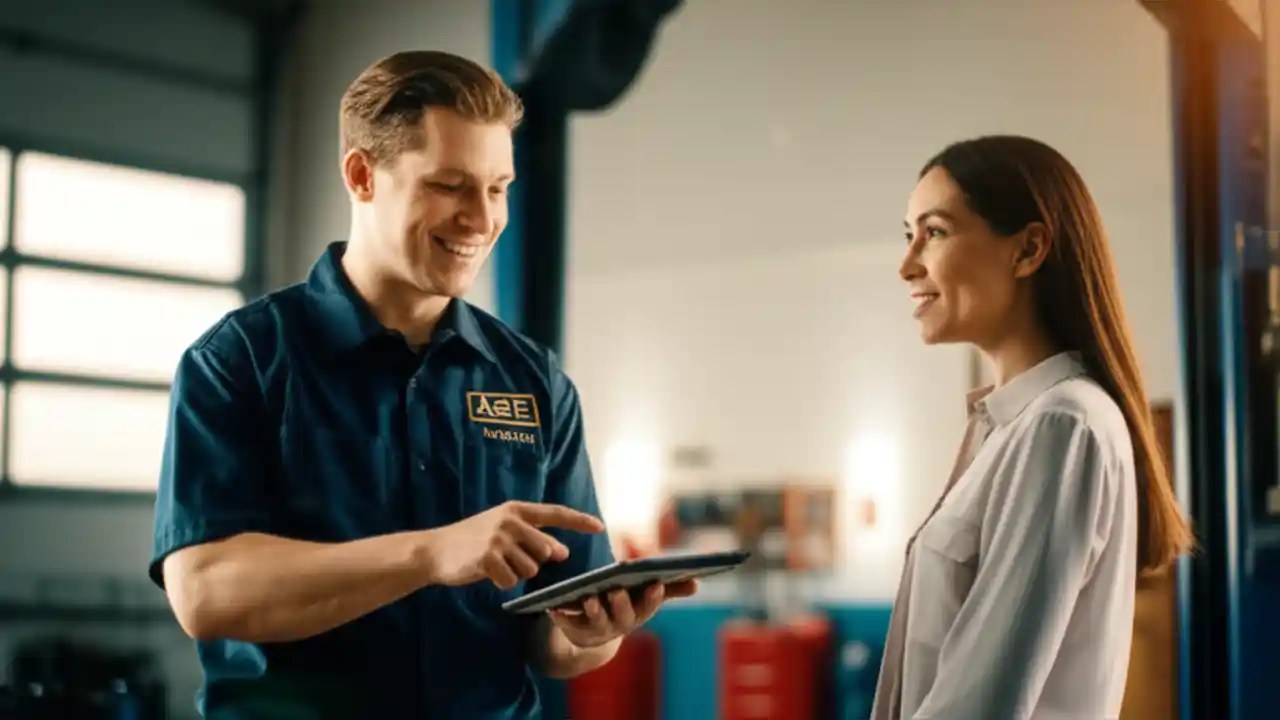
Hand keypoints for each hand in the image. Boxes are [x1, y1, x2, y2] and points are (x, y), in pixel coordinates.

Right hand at [426, 501, 604, 588]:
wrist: (434, 551)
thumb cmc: (472, 541)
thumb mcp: (502, 530)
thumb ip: (532, 538)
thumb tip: (563, 551)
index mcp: (515, 510)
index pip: (555, 513)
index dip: (579, 520)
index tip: (600, 526)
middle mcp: (510, 520)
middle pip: (546, 551)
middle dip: (532, 561)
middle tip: (506, 558)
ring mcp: (499, 538)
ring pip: (530, 569)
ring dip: (515, 573)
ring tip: (493, 564)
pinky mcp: (488, 558)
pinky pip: (511, 581)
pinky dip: (501, 582)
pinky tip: (485, 572)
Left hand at [548, 579, 699, 648]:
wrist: (591, 635)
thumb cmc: (623, 606)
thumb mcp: (644, 596)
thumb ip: (669, 588)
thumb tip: (698, 583)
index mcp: (638, 612)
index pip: (649, 605)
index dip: (653, 596)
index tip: (656, 583)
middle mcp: (620, 624)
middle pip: (624, 615)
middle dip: (621, 603)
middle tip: (617, 589)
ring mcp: (597, 629)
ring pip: (597, 621)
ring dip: (594, 610)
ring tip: (589, 598)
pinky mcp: (575, 631)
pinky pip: (568, 625)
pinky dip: (561, 617)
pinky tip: (553, 608)